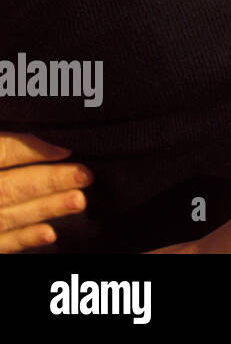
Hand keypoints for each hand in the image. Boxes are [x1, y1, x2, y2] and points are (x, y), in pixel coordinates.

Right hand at [0, 132, 91, 252]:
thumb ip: (8, 138)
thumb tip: (43, 128)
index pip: (1, 151)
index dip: (30, 148)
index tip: (67, 146)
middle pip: (8, 188)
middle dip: (48, 181)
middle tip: (86, 175)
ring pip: (7, 216)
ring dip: (45, 209)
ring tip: (79, 200)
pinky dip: (23, 239)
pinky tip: (50, 234)